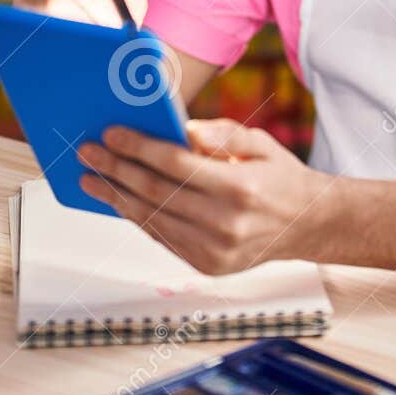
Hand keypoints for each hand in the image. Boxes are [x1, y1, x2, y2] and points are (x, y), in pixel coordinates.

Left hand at [78, 118, 332, 274]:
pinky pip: (161, 236)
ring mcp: (214, 250)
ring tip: (92, 178)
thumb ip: (223, 133)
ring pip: (151, 218)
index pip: (175, 165)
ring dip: (116, 196)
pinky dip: (137, 216)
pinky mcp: (206, 265)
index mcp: (240, 188)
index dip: (138, 147)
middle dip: (115, 169)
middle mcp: (225, 223)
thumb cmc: (280, 178)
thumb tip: (183, 129)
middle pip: (155, 192)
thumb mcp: (261, 144)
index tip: (111, 133)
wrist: (307, 226)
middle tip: (88, 152)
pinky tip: (119, 199)